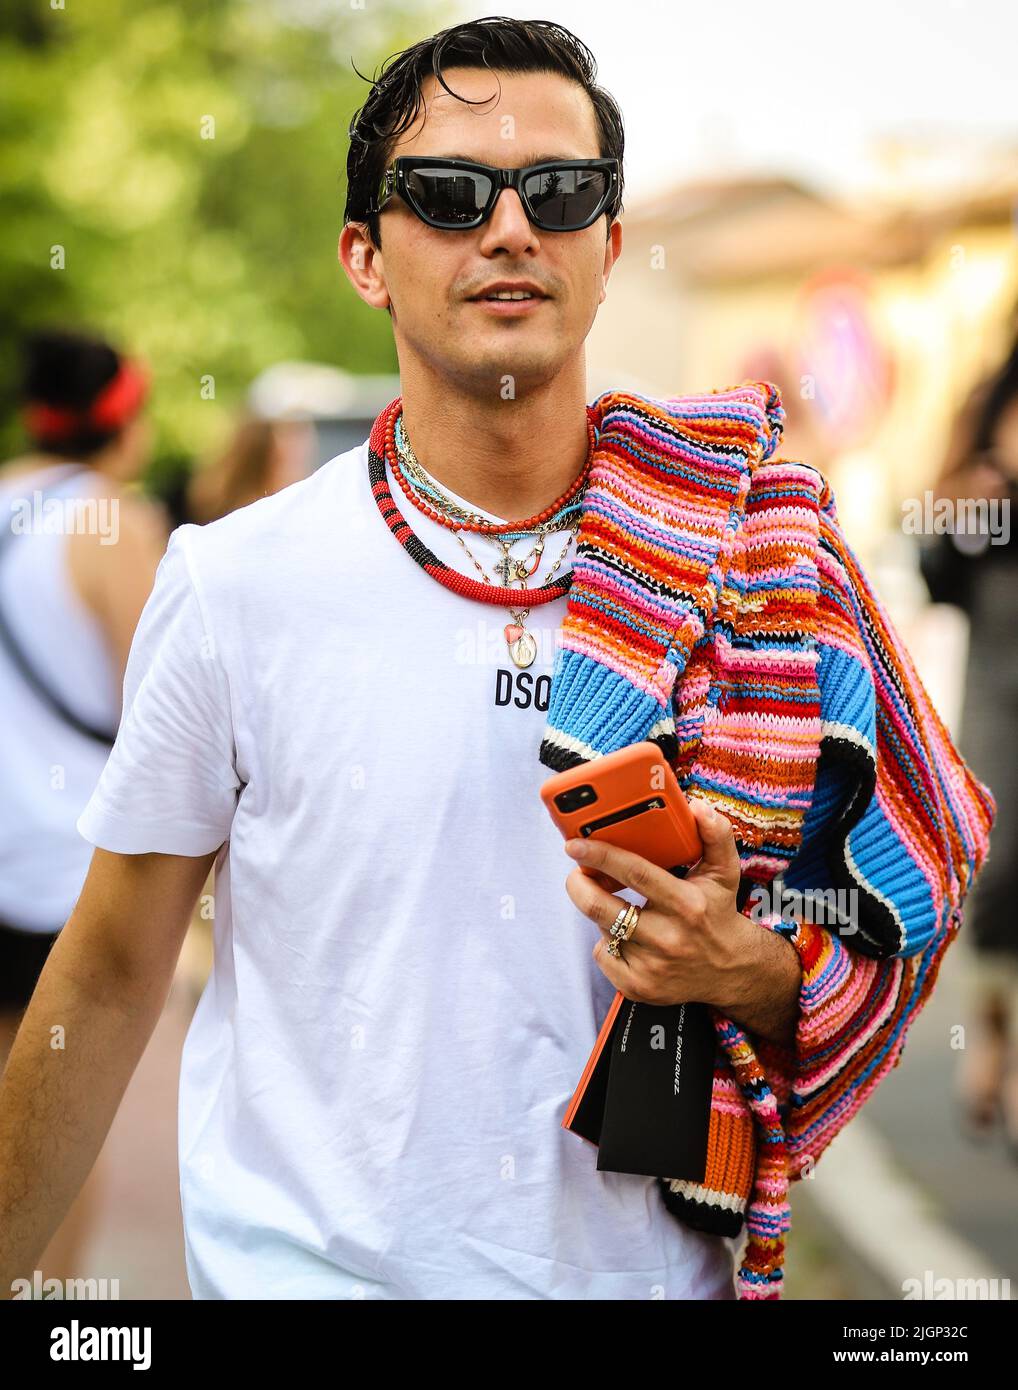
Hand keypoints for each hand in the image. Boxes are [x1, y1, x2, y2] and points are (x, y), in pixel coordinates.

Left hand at [562, 798, 755, 1011]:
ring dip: (599, 911)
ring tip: (610, 901)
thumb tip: (698, 808)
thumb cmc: (718, 913)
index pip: (634, 873)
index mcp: (687, 904)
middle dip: (578, 885)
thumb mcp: (724, 871)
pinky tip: (623, 934)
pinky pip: (604, 957)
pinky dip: (606, 942)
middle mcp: (668, 937)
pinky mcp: (639, 988)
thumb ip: (715, 835)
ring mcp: (652, 967)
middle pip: (600, 908)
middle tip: (577, 872)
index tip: (575, 844)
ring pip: (602, 930)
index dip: (600, 855)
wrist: (731, 970)